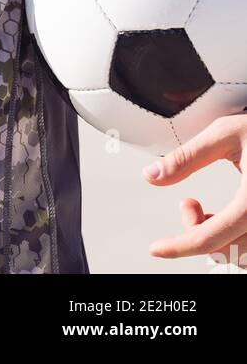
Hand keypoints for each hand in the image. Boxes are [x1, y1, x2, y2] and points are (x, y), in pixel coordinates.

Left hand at [142, 115, 246, 265]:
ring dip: (214, 237)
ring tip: (202, 208)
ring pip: (240, 255)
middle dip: (197, 230)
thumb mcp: (225, 134)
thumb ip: (187, 158)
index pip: (212, 237)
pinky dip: (230, 239)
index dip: (180, 246)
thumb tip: (152, 176)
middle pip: (226, 250)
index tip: (157, 248)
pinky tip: (222, 218)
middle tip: (189, 203)